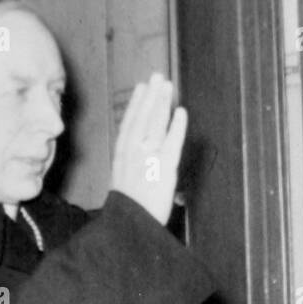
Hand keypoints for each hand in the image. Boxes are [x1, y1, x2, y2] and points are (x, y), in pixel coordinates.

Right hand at [111, 73, 186, 225]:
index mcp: (121, 157)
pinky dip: (177, 125)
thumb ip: (131, 170)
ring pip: (155, 124)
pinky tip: (181, 112)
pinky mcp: (164, 166)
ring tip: (168, 86)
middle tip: (157, 77)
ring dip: (162, 103)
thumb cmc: (129, 211)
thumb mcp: (124, 186)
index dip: (136, 104)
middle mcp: (133, 152)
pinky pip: (172, 141)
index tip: (140, 88)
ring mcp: (148, 157)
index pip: (129, 123)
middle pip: (142, 117)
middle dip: (151, 96)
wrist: (130, 226)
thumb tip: (140, 163)